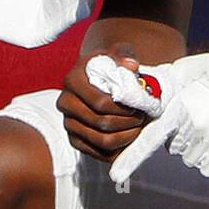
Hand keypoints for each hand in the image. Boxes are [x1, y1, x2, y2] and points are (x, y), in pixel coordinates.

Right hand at [57, 44, 166, 162]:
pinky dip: (118, 149)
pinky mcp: (75, 140)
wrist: (98, 80)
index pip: (100, 102)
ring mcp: (68, 123)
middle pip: (101, 123)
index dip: (124, 108)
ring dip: (126, 137)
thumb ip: (124, 55)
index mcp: (73, 80)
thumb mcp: (118, 54)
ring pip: (102, 141)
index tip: (140, 105)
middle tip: (142, 117)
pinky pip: (99, 153)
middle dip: (128, 122)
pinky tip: (129, 137)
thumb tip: (131, 66)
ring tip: (138, 127)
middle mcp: (65, 102)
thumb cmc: (111, 67)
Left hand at [111, 46, 208, 182]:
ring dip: (197, 147)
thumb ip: (169, 82)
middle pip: (174, 146)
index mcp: (184, 106)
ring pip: (190, 158)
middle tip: (202, 115)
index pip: (152, 137)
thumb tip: (146, 88)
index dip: (132, 159)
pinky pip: (208, 168)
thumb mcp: (196, 69)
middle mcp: (196, 127)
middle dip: (181, 135)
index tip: (116, 177)